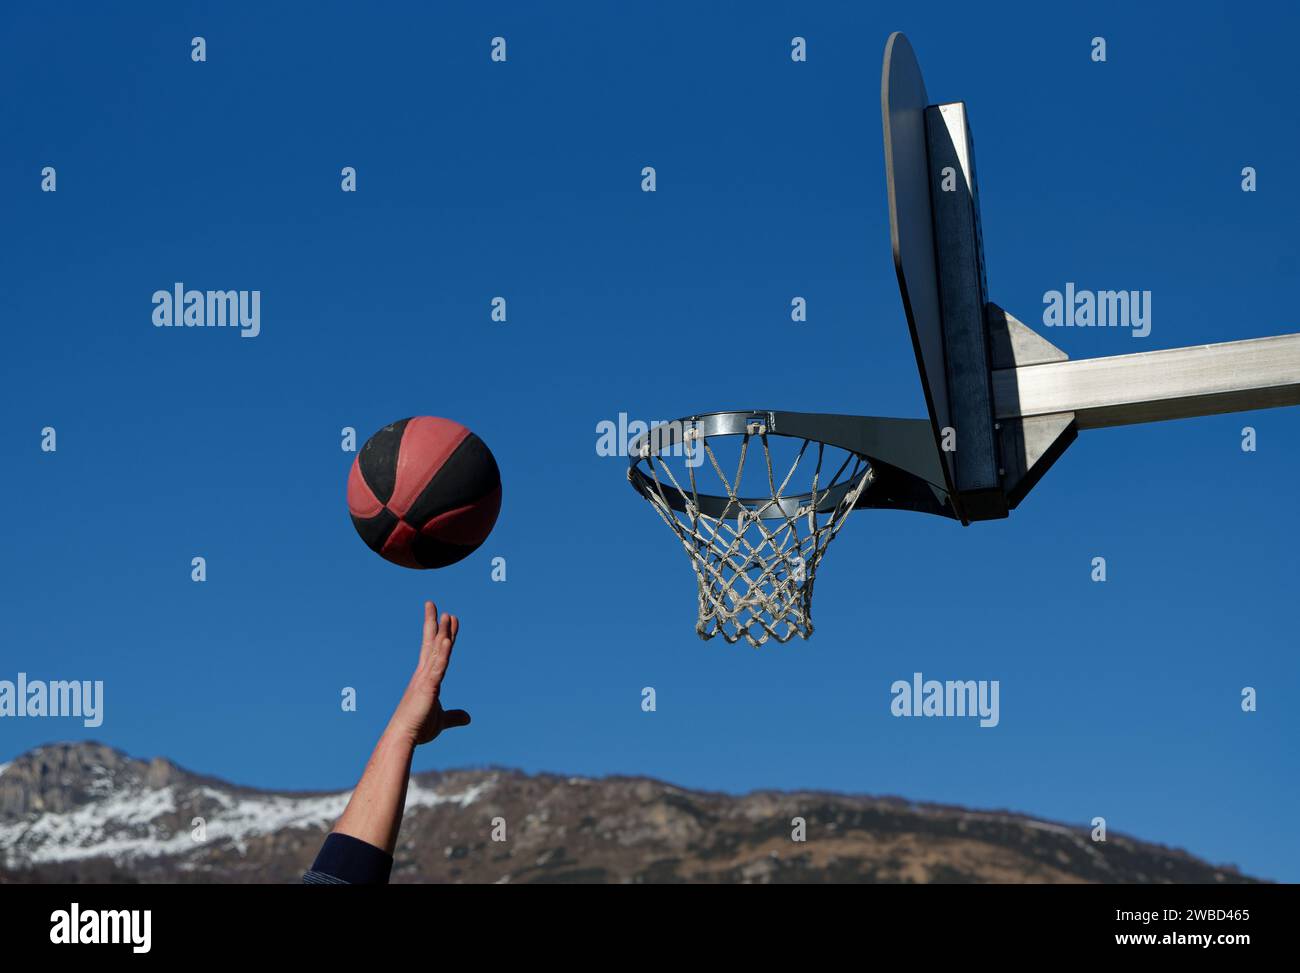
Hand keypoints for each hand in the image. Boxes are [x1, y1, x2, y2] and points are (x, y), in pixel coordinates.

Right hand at [388, 601, 470, 746]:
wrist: (404, 738)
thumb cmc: (418, 728)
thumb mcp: (441, 720)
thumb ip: (453, 716)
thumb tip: (467, 718)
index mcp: (425, 678)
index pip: (435, 651)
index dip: (442, 633)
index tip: (448, 618)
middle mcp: (423, 674)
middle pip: (432, 643)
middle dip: (435, 624)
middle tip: (435, 605)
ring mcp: (425, 679)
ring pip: (436, 651)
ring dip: (442, 632)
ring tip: (448, 615)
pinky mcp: (428, 687)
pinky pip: (438, 667)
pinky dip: (444, 653)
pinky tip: (448, 639)